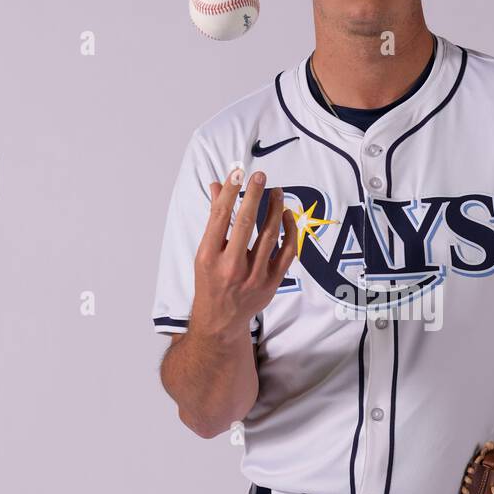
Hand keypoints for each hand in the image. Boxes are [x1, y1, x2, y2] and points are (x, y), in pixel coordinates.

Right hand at [190, 170, 297, 345]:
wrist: (221, 320)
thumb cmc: (210, 281)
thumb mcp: (204, 252)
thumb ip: (214, 219)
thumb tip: (219, 186)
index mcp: (208, 257)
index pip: (219, 218)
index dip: (229, 193)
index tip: (237, 173)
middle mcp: (230, 267)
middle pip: (244, 224)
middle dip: (253, 196)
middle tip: (260, 175)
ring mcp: (253, 277)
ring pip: (269, 235)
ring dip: (274, 209)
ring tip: (277, 191)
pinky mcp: (272, 283)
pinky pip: (286, 252)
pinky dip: (289, 231)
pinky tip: (286, 215)